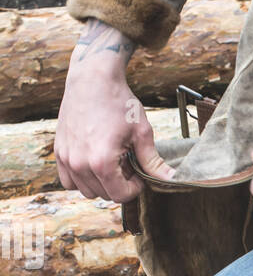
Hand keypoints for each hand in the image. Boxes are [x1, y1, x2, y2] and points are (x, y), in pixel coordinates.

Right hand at [55, 19, 176, 199]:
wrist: (93, 79)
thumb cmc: (118, 102)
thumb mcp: (141, 132)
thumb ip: (152, 161)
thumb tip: (170, 180)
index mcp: (102, 161)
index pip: (121, 195)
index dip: (135, 187)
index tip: (138, 173)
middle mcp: (80, 164)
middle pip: (104, 194)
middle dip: (119, 184)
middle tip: (126, 162)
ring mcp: (66, 158)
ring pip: (86, 191)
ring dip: (101, 183)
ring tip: (111, 161)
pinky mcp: (58, 152)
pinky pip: (68, 181)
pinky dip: (81, 179)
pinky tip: (93, 163)